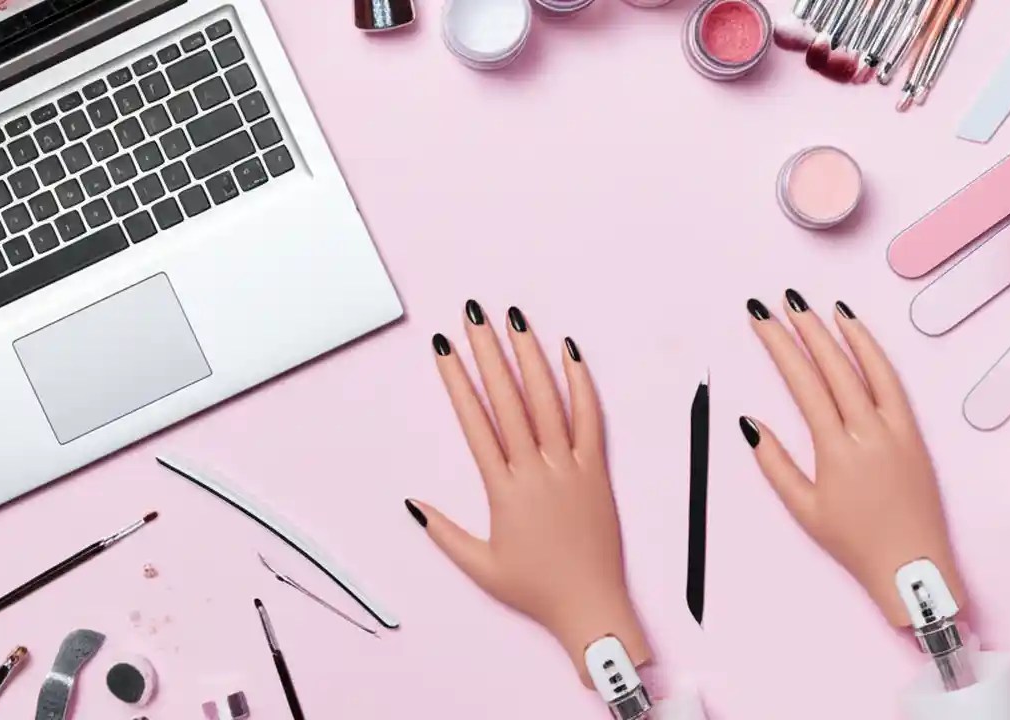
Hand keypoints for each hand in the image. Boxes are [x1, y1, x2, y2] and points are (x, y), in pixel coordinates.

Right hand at [406, 300, 649, 686]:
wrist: (590, 606)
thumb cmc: (535, 590)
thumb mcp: (479, 566)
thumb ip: (444, 532)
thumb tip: (413, 503)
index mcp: (504, 489)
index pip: (475, 421)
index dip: (457, 381)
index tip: (444, 349)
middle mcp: (536, 469)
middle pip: (508, 399)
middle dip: (488, 352)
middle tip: (474, 315)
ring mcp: (569, 466)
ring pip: (548, 400)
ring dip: (530, 356)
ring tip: (516, 320)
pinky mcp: (597, 471)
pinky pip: (591, 419)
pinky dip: (582, 384)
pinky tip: (571, 353)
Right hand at [741, 291, 965, 625]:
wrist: (914, 566)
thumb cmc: (855, 543)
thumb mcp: (803, 510)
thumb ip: (774, 463)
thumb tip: (750, 423)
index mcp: (835, 448)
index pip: (803, 382)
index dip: (780, 346)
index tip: (761, 320)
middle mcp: (867, 430)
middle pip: (831, 366)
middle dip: (803, 328)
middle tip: (781, 301)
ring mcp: (895, 428)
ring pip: (865, 367)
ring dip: (841, 332)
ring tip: (818, 306)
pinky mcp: (914, 433)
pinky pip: (893, 383)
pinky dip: (876, 354)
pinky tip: (861, 336)